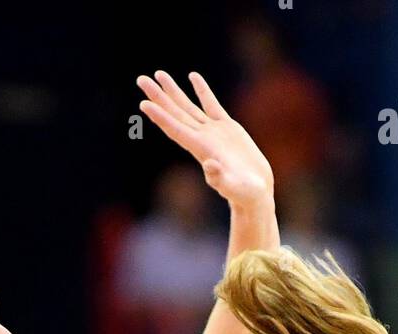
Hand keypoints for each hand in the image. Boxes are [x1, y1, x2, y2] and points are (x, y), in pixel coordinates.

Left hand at [137, 70, 272, 206]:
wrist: (256, 193)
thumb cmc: (245, 194)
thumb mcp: (234, 188)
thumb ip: (221, 179)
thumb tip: (209, 166)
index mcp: (201, 150)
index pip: (175, 130)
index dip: (160, 117)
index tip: (143, 103)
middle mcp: (202, 139)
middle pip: (175, 114)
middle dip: (159, 97)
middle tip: (141, 79)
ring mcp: (213, 132)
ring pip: (188, 107)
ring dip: (173, 91)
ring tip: (159, 74)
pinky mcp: (227, 128)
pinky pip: (211, 104)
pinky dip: (202, 90)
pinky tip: (192, 76)